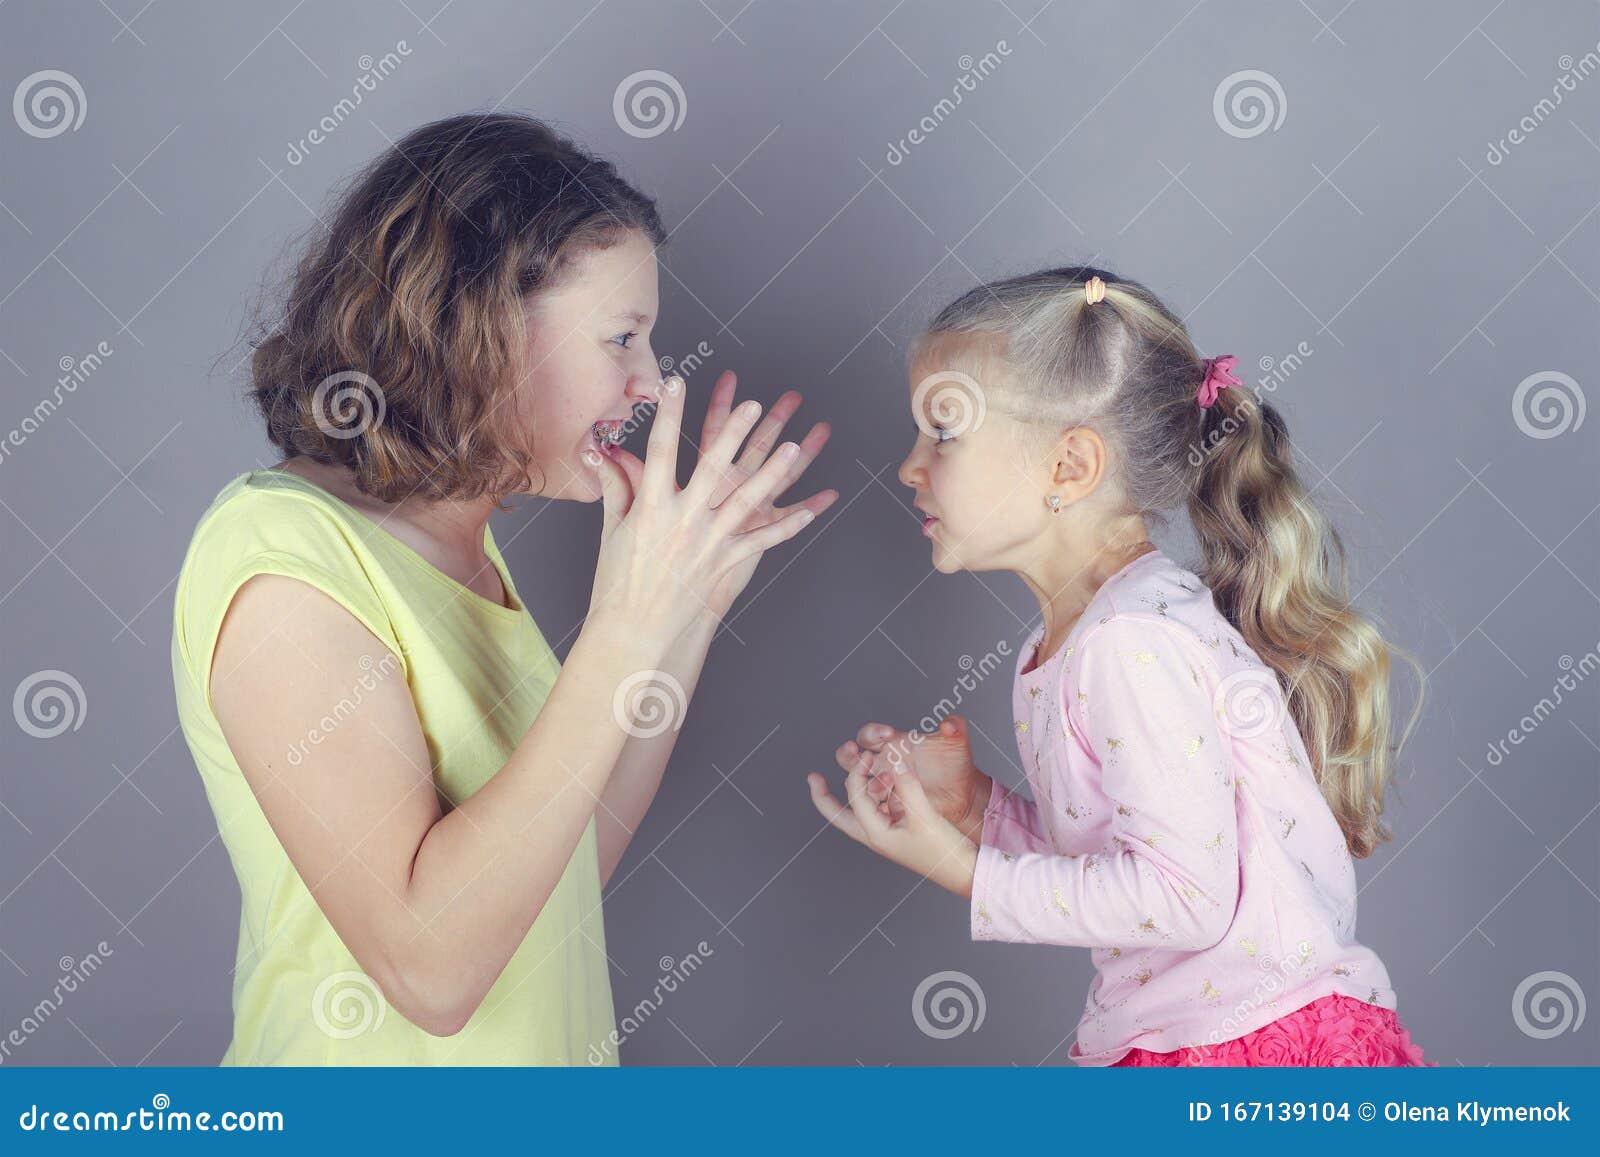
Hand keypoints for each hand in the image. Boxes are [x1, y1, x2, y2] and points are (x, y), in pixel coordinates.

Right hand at [584, 373, 822, 655]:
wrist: (632, 631)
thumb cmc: (617, 583)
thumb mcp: (612, 530)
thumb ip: (615, 487)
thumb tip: (598, 452)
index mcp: (650, 508)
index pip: (660, 450)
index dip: (669, 414)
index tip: (675, 383)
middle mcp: (682, 522)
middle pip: (713, 469)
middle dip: (734, 433)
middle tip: (753, 404)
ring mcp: (707, 543)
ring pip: (747, 501)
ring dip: (772, 472)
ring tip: (793, 446)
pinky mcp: (725, 564)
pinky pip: (762, 541)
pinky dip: (787, 526)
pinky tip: (809, 510)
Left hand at [807, 748, 978, 897]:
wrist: (964, 871)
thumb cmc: (943, 852)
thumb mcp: (924, 816)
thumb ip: (907, 787)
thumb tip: (895, 761)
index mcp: (876, 834)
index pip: (855, 798)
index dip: (858, 772)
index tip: (869, 755)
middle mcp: (876, 834)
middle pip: (838, 815)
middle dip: (824, 795)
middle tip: (813, 777)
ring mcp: (886, 833)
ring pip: (858, 809)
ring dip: (857, 788)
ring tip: (865, 769)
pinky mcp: (900, 829)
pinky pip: (879, 807)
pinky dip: (877, 792)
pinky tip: (887, 781)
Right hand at [846, 715, 990, 840]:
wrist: (964, 794)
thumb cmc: (956, 764)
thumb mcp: (957, 743)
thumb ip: (955, 728)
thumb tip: (950, 724)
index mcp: (893, 743)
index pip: (869, 734)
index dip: (874, 732)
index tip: (888, 734)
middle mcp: (883, 763)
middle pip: (849, 757)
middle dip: (849, 754)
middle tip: (858, 753)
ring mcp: (885, 786)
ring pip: (856, 784)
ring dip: (862, 783)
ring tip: (883, 784)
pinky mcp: (891, 805)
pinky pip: (872, 807)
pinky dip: (874, 806)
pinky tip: (886, 806)